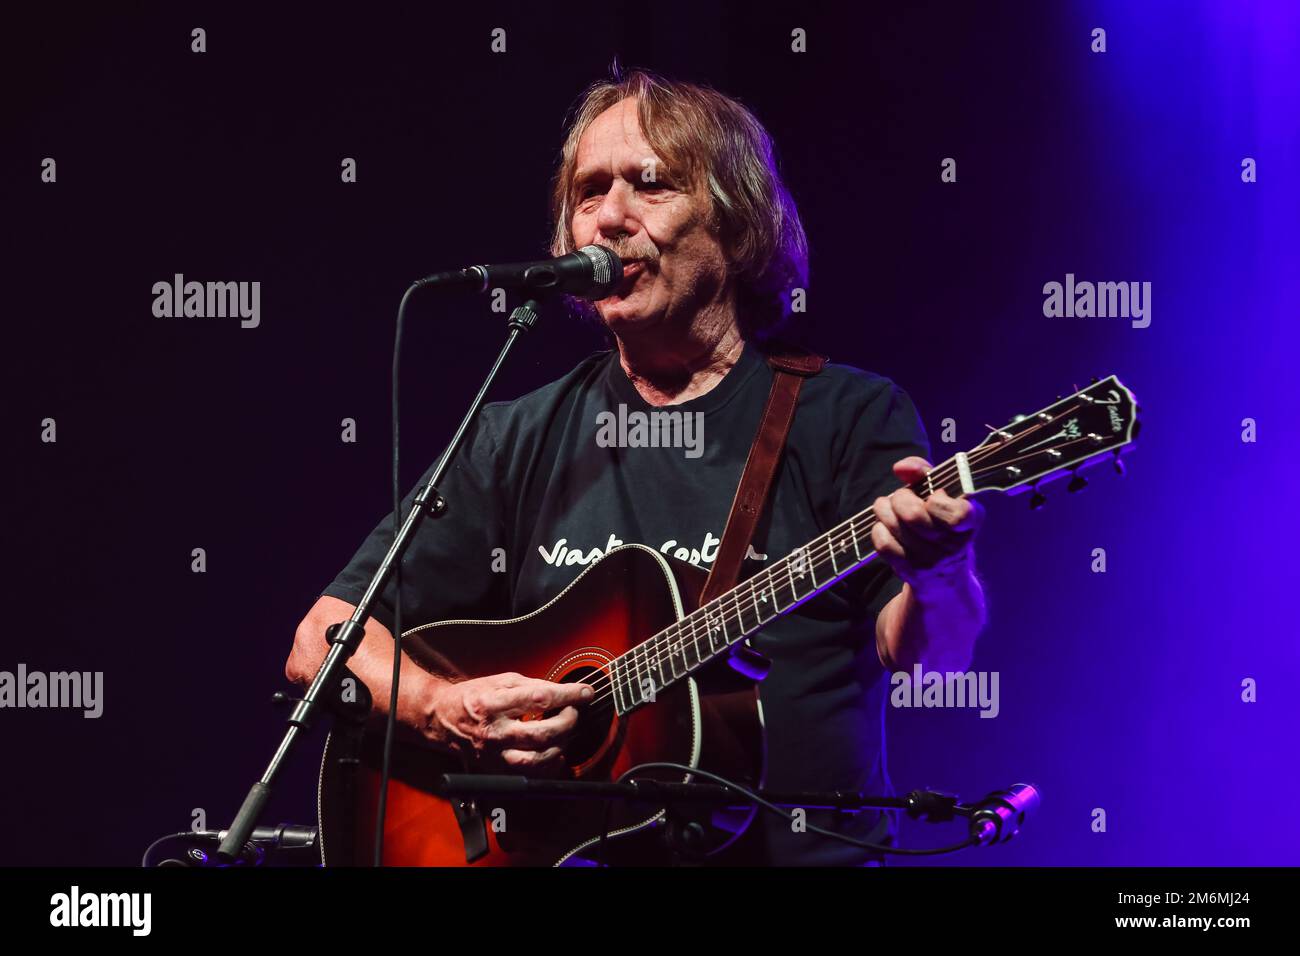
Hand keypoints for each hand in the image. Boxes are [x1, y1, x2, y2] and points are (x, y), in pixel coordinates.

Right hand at [423, 672, 593, 772]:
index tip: (585, 692)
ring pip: (537, 758)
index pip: (538, 699)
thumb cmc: (472, 697)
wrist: (442, 719)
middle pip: (541, 732)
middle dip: (567, 721)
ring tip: (565, 729)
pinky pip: (531, 773)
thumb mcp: (500, 680)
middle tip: (573, 711)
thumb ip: (531, 686)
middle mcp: (494, 732)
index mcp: (492, 704)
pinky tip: (555, 749)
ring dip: (561, 744)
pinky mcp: (497, 769)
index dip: (567, 695)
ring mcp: (495, 754)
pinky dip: (550, 763)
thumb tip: (562, 692)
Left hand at [871, 456, 984, 589]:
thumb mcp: (943, 495)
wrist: (945, 574)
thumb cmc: (941, 522)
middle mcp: (954, 546)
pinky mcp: (911, 572)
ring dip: (884, 510)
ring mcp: (931, 562)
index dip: (936, 502)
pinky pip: (884, 543)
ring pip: (894, 526)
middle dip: (900, 498)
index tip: (932, 497)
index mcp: (970, 522)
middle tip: (901, 497)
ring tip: (887, 507)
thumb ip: (923, 472)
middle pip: (913, 515)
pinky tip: (885, 526)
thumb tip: (900, 468)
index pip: (956, 515)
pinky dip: (878, 529)